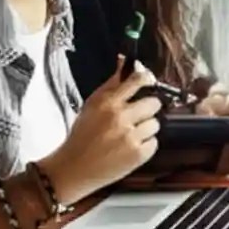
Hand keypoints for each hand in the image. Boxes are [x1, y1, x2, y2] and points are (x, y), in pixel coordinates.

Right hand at [39, 59, 161, 202]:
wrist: (73, 168)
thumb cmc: (82, 135)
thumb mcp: (92, 104)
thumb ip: (112, 83)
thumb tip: (124, 60)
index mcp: (108, 103)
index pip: (138, 81)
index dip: (146, 79)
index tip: (148, 81)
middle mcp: (120, 118)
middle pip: (154, 103)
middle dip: (147, 108)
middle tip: (136, 116)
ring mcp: (130, 137)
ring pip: (155, 124)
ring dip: (145, 129)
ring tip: (129, 135)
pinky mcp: (138, 155)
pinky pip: (154, 142)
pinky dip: (145, 145)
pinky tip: (129, 147)